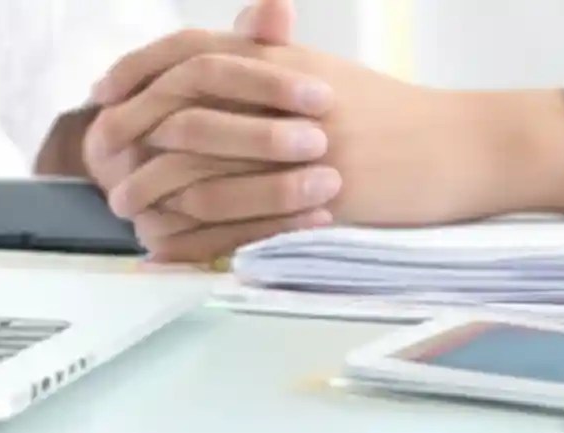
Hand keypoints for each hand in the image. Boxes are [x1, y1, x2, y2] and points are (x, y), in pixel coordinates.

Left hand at [91, 27, 563, 261]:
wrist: (461, 147)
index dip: (138, 70)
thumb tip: (213, 73)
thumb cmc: (395, 116)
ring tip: (126, 210)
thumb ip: (270, 67)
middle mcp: (284, 99)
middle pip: (181, 109)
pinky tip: (169, 249)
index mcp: (283, 61)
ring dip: (154, 192)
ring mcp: (300, 151)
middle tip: (102, 161)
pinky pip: (240, 225)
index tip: (104, 93)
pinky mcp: (319, 200)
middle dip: (131, 137)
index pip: (191, 51)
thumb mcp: (328, 77)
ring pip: (202, 170)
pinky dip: (195, 240)